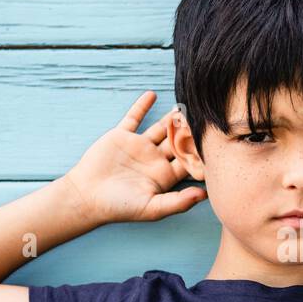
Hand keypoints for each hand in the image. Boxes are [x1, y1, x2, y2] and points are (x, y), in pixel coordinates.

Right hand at [61, 90, 207, 224]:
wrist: (87, 197)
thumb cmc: (119, 207)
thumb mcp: (152, 208)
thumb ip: (178, 202)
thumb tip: (205, 196)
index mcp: (165, 176)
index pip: (188, 161)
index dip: (201, 152)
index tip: (216, 140)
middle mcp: (155, 159)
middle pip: (178, 141)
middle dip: (190, 130)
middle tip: (206, 115)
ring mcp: (139, 146)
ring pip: (160, 127)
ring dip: (172, 117)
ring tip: (186, 103)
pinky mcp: (122, 136)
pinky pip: (134, 117)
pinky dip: (142, 106)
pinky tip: (152, 94)